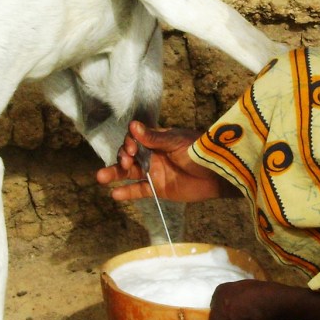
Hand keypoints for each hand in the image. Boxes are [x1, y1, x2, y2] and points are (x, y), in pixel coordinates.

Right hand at [95, 120, 235, 202]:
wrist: (218, 174)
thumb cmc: (200, 152)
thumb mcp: (178, 142)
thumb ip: (155, 138)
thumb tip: (133, 126)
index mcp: (157, 140)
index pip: (135, 138)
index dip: (129, 142)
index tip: (131, 148)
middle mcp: (153, 155)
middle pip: (129, 155)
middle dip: (122, 157)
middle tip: (124, 162)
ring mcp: (154, 172)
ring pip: (129, 173)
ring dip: (115, 174)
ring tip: (100, 177)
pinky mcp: (159, 188)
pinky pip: (139, 190)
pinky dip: (127, 192)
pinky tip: (115, 194)